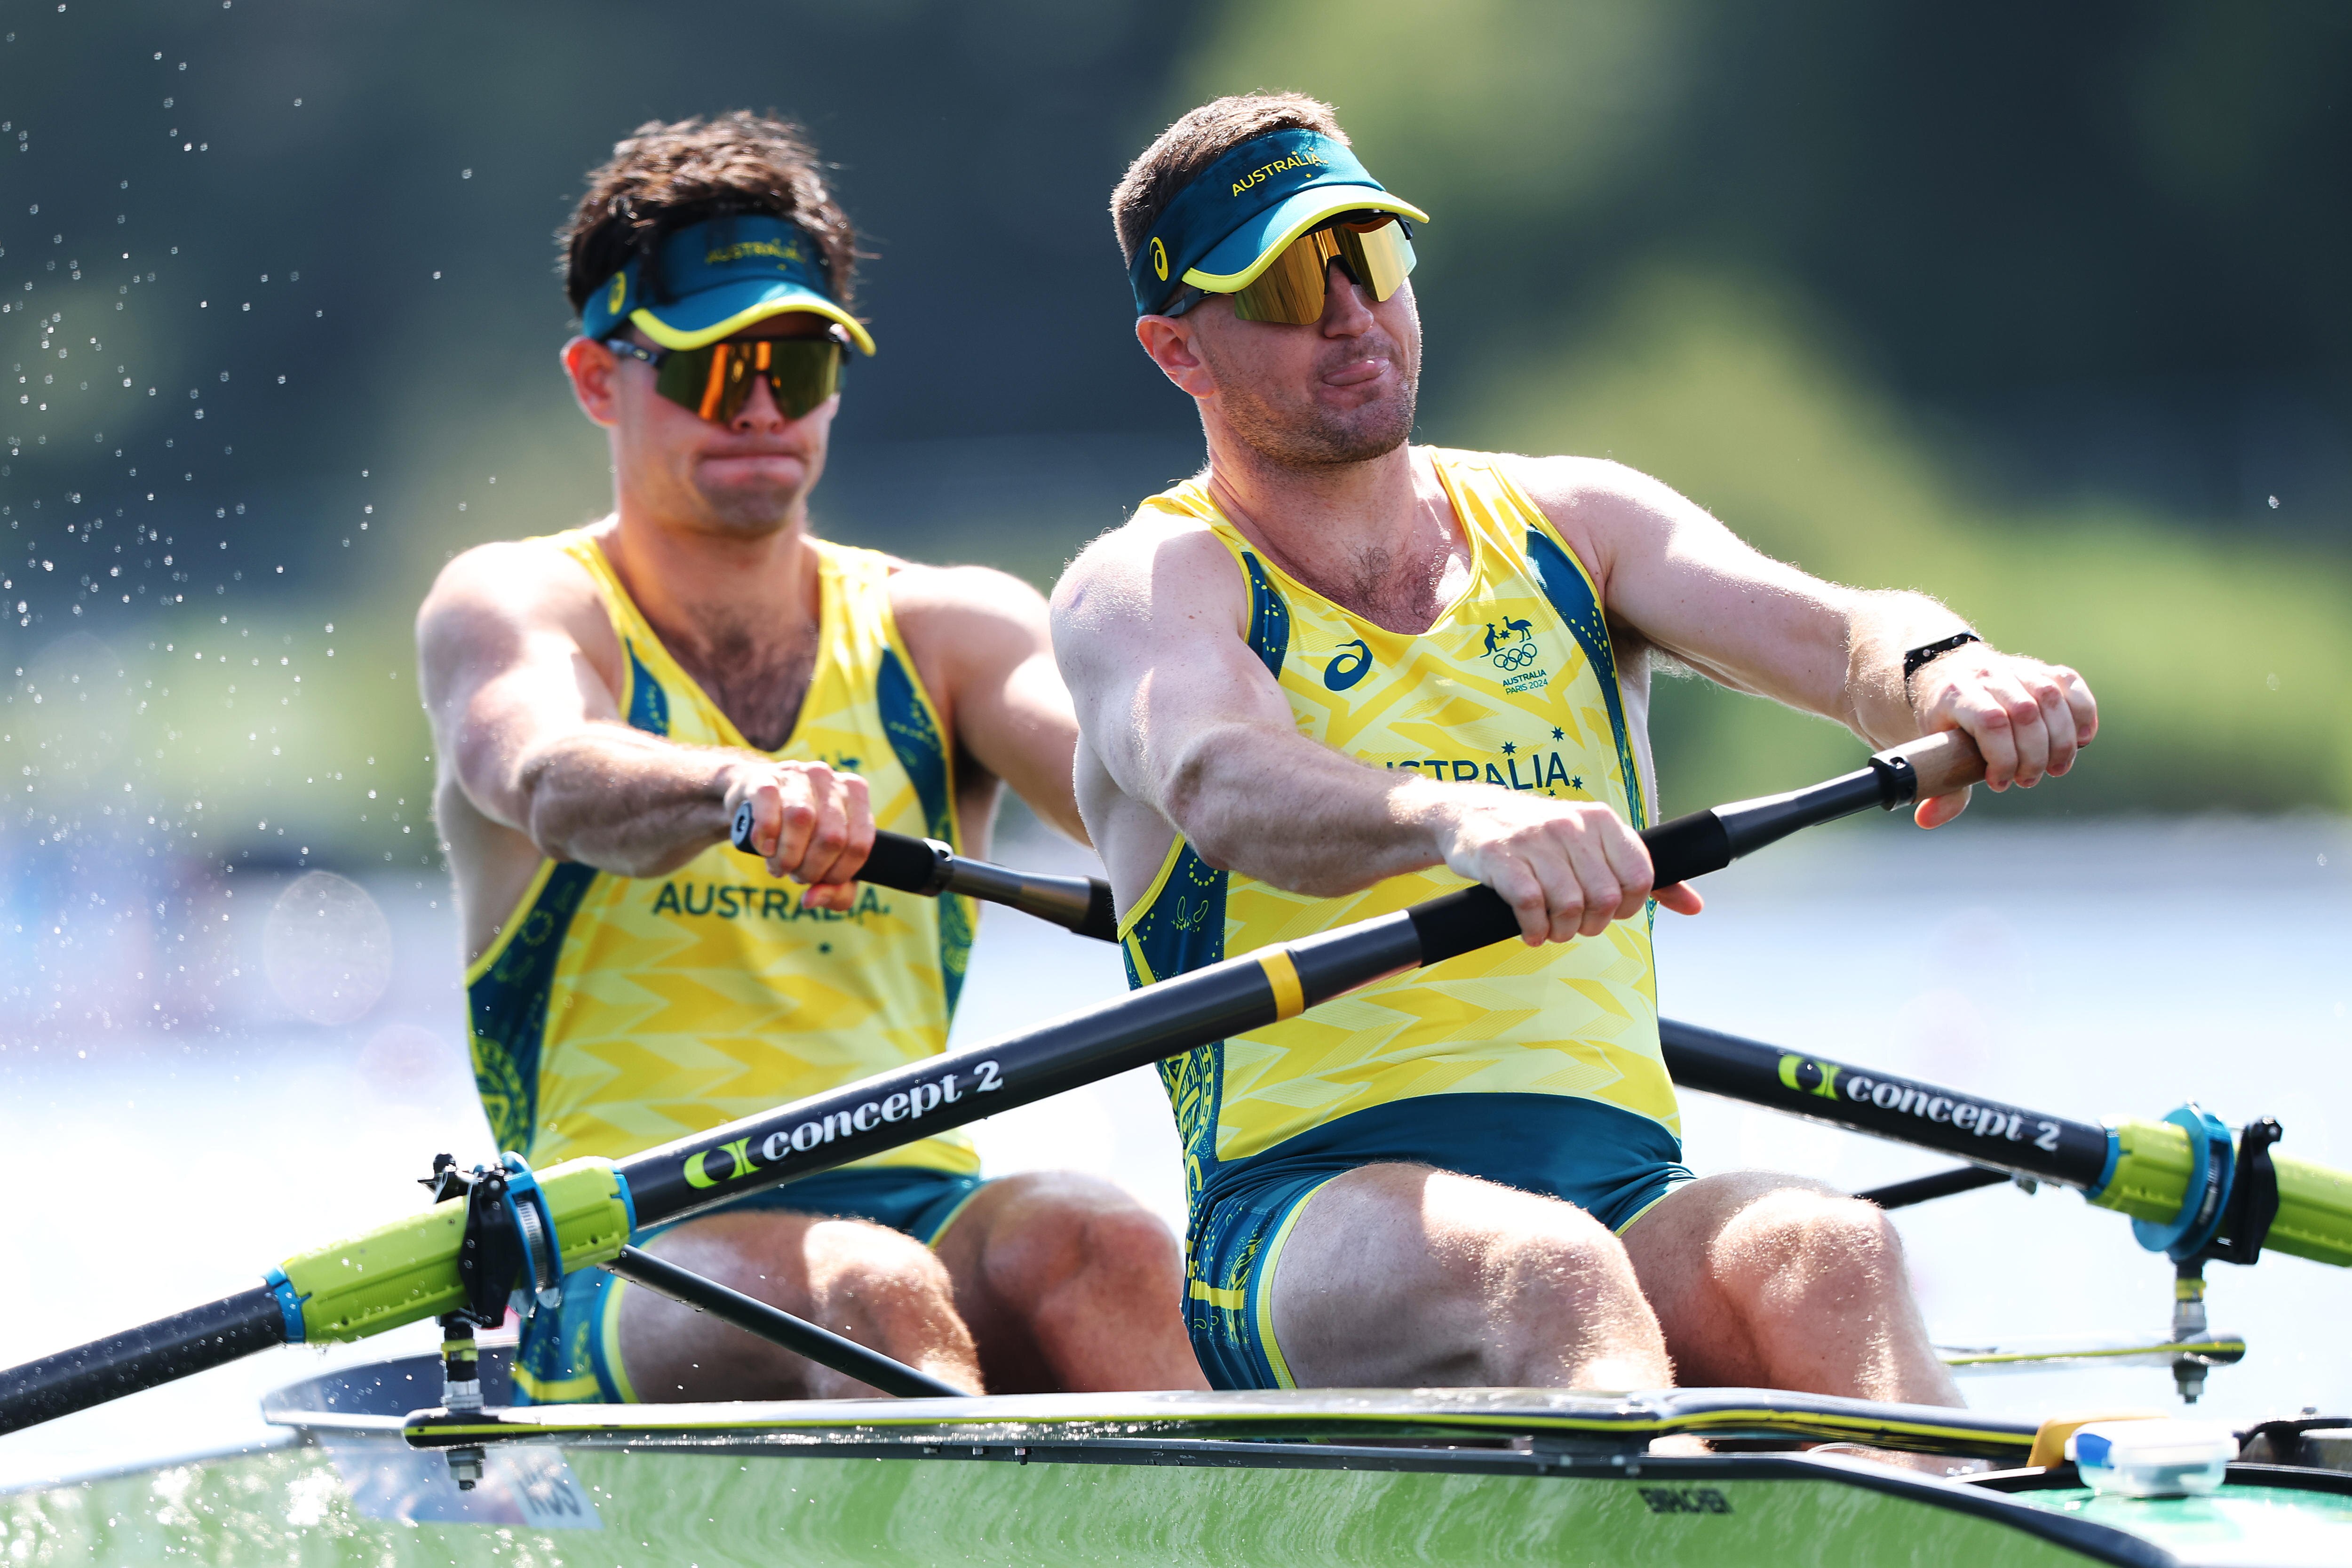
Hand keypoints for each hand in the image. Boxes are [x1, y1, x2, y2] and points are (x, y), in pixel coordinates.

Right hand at [722, 760, 874, 911]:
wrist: (754, 799)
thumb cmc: (798, 834)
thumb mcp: (826, 860)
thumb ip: (836, 890)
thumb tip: (812, 899)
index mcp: (855, 794)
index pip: (860, 845)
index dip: (839, 874)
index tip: (821, 880)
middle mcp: (830, 779)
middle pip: (832, 837)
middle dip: (811, 869)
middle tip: (795, 873)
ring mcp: (798, 774)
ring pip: (802, 819)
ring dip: (787, 856)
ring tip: (778, 864)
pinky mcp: (765, 778)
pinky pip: (769, 808)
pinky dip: (766, 837)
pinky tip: (765, 847)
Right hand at [1429, 792, 1702, 945]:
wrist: (1470, 814)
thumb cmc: (1539, 837)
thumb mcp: (1592, 844)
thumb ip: (1640, 874)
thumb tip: (1694, 906)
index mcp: (1601, 820)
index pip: (1639, 875)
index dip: (1628, 907)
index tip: (1607, 912)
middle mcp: (1571, 825)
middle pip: (1605, 898)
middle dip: (1592, 924)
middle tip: (1574, 925)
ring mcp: (1535, 839)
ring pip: (1570, 905)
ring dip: (1561, 930)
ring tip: (1550, 928)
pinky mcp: (1501, 857)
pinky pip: (1531, 906)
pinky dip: (1534, 929)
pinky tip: (1529, 929)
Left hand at [1909, 647, 2096, 827]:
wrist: (1949, 673)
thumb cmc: (1945, 722)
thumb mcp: (1933, 750)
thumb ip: (1939, 786)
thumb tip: (1927, 820)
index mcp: (1956, 694)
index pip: (1990, 721)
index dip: (2002, 758)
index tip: (1998, 784)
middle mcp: (1988, 676)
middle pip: (2025, 713)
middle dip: (2034, 756)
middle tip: (2027, 781)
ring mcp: (2017, 670)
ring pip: (2050, 699)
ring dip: (2061, 741)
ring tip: (2055, 769)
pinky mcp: (2042, 670)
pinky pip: (2070, 684)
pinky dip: (2083, 713)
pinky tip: (2081, 740)